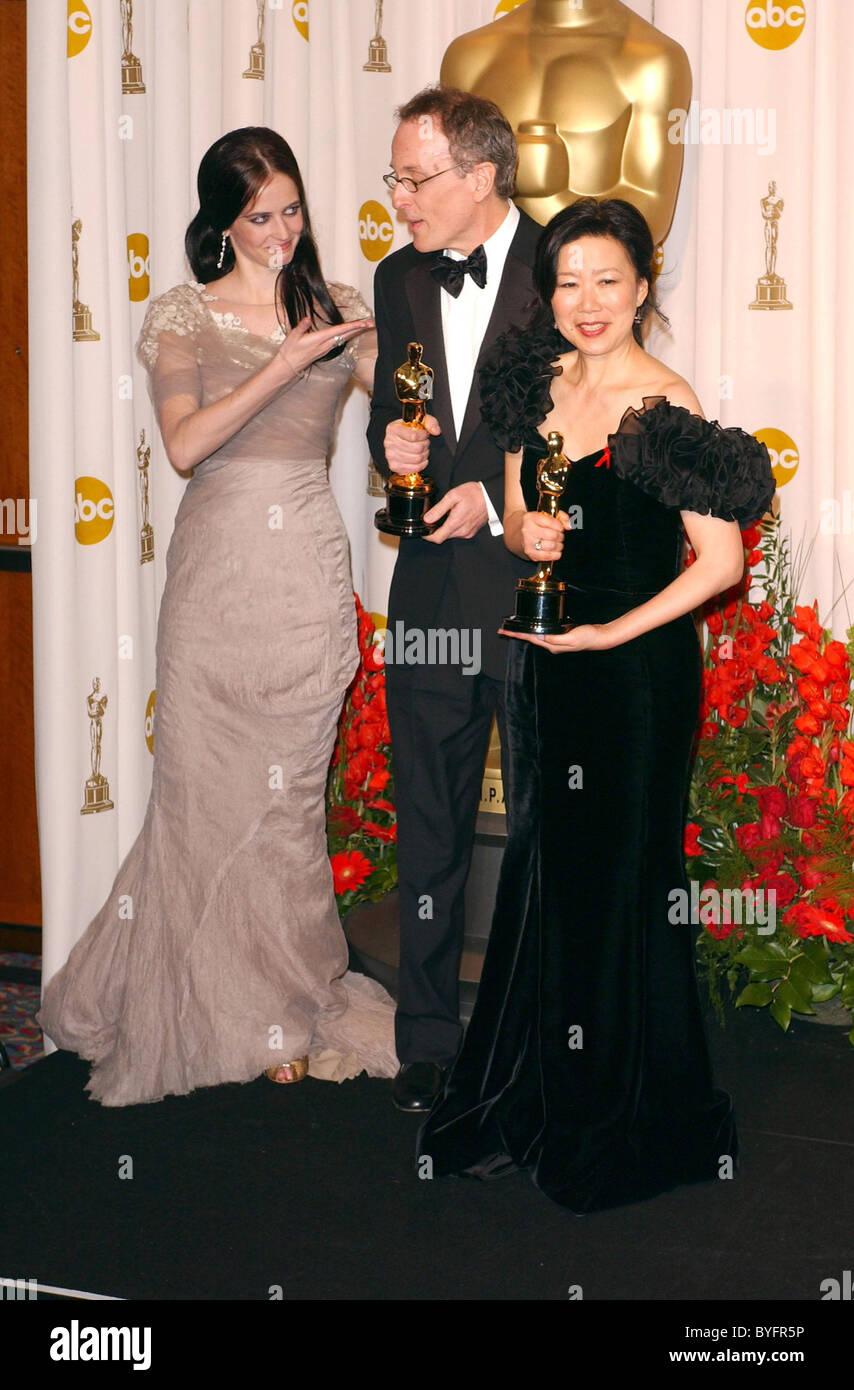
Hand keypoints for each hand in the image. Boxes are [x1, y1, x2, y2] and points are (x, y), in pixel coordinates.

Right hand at [272, 316, 373, 382]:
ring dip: (355, 331)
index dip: (353, 326)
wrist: (288, 367)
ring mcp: (326, 348)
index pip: (340, 330)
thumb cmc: (289, 351)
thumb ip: (301, 327)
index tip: (364, 322)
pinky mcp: (324, 350)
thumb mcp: (293, 336)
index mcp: (320, 339)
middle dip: (360, 328)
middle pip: (347, 334)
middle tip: (372, 323)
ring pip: (344, 338)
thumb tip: (307, 319)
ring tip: (365, 326)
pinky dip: (347, 335)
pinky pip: (339, 341)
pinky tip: (351, 333)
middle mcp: (326, 344)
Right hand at [384, 415, 441, 475]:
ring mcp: (390, 455)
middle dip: (425, 445)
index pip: (413, 436)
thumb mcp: (419, 421)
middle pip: (417, 448)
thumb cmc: (409, 430)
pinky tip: (421, 458)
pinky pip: (414, 468)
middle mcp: (389, 442)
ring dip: (424, 454)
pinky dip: (422, 464)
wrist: (399, 440)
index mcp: (393, 429)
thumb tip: (436, 431)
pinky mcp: (394, 466)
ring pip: (417, 458)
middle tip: (424, 443)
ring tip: (422, 450)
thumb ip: (430, 422)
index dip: (424, 436)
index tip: (425, 434)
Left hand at [423, 481, 487, 542]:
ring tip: (447, 515)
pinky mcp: (472, 532)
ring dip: (445, 528)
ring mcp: (468, 533)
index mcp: (455, 523)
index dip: (427, 536)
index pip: (437, 538)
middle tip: (433, 519)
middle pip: (443, 537)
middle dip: (435, 530)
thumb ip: (438, 509)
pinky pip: (458, 533)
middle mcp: (462, 532)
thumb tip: (427, 519)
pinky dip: (453, 527)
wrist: (490, 495)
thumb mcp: (452, 496)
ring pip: (450, 535)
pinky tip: (455, 517)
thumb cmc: (473, 494)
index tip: (423, 531)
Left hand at [498, 623, 615, 652]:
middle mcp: (552, 645)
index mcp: (552, 645)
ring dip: (525, 632)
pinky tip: (533, 627)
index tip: (504, 631)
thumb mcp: (570, 637)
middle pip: (530, 638)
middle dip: (517, 634)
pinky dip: (535, 629)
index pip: (530, 639)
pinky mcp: (560, 636)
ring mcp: (556, 641)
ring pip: (536, 636)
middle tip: (503, 629)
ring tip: (514, 628)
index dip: (517, 634)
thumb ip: (554, 638)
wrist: (600, 637)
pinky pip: (544, 632)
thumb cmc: (587, 636)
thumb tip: (540, 637)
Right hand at [520, 509, 570, 562]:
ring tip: (558, 543)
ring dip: (559, 546)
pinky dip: (555, 555)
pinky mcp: (530, 554)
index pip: (551, 522)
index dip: (560, 526)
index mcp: (530, 518)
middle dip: (560, 536)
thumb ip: (560, 517)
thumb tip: (569, 525)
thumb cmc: (532, 524)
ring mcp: (528, 543)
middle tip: (559, 536)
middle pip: (553, 535)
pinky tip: (556, 552)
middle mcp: (527, 530)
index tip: (560, 528)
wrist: (515, 534)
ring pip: (552, 546)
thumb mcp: (543, 515)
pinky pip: (547, 556)